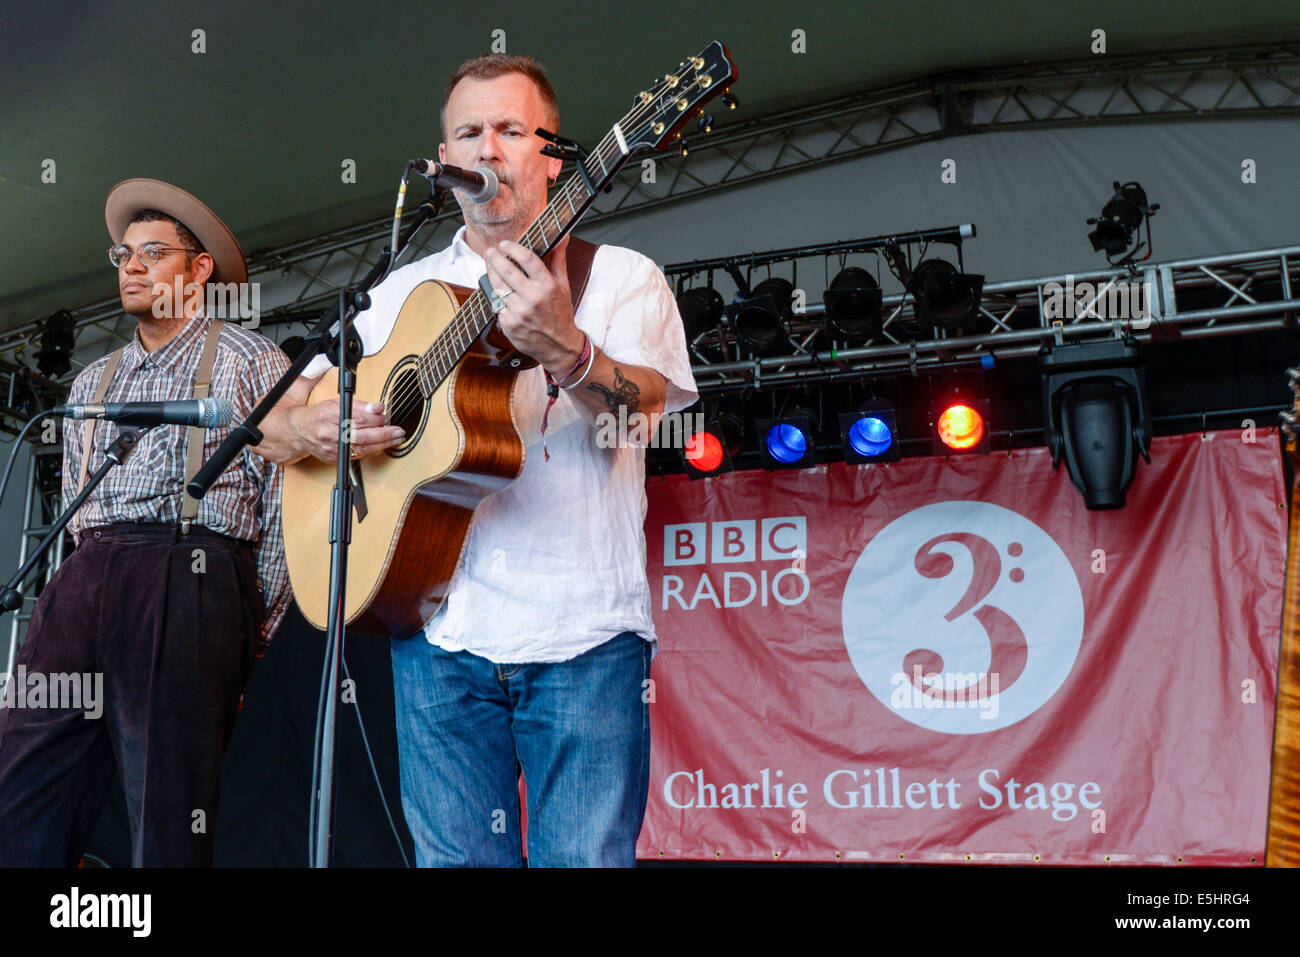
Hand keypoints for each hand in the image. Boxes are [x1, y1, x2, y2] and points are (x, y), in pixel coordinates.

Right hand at [289, 399, 403, 462]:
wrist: (301, 431)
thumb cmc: (321, 415)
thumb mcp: (338, 403)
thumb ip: (360, 406)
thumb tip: (378, 408)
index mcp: (329, 415)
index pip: (358, 418)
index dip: (376, 419)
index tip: (387, 417)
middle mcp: (329, 433)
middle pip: (361, 435)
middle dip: (383, 434)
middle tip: (398, 431)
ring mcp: (331, 448)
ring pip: (361, 448)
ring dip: (382, 444)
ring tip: (395, 438)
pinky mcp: (334, 459)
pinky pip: (357, 455)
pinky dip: (371, 450)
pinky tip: (381, 445)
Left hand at [483, 236, 583, 372]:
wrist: (559, 346)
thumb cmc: (561, 314)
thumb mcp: (564, 286)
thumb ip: (558, 260)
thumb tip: (562, 238)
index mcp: (548, 286)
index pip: (527, 258)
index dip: (513, 248)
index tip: (505, 244)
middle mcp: (534, 298)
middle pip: (507, 270)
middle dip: (495, 258)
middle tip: (491, 251)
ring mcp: (520, 312)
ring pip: (498, 287)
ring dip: (491, 274)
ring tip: (490, 266)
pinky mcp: (510, 324)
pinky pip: (498, 305)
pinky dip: (497, 297)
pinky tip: (498, 292)